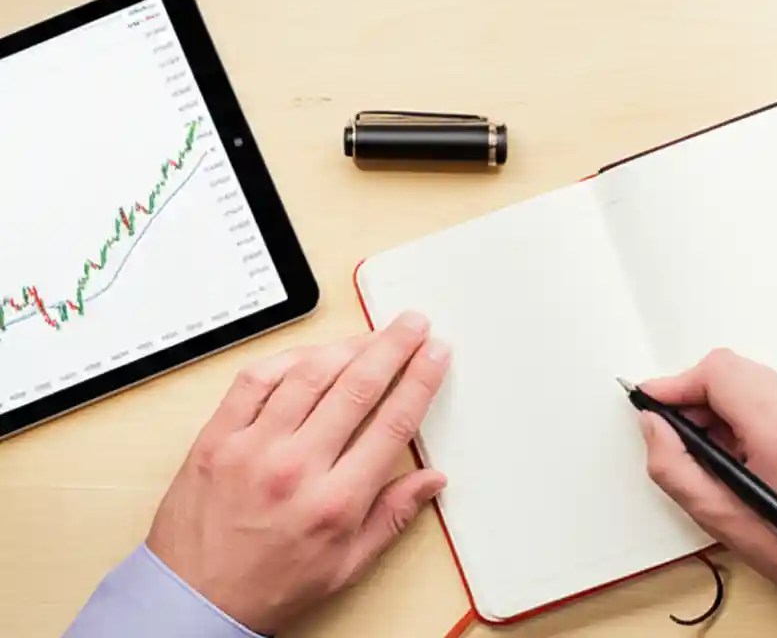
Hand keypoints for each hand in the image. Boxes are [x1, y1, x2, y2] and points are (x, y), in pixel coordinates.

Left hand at [146, 312, 450, 633]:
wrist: (192, 601)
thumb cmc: (268, 587)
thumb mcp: (347, 565)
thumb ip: (393, 516)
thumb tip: (433, 480)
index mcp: (336, 502)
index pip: (393, 423)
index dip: (420, 380)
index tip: (435, 354)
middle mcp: (295, 468)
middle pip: (357, 387)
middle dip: (392, 347)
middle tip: (411, 323)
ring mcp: (252, 448)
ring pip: (308, 375)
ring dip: (346, 346)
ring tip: (370, 334)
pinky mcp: (216, 439)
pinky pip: (254, 381)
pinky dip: (287, 359)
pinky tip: (310, 353)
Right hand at [637, 349, 776, 597]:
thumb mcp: (723, 518)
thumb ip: (675, 465)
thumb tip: (654, 426)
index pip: (719, 372)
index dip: (678, 383)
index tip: (655, 401)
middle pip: (736, 369)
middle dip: (699, 394)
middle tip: (682, 432)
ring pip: (756, 380)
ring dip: (725, 404)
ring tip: (717, 450)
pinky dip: (751, 411)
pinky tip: (746, 450)